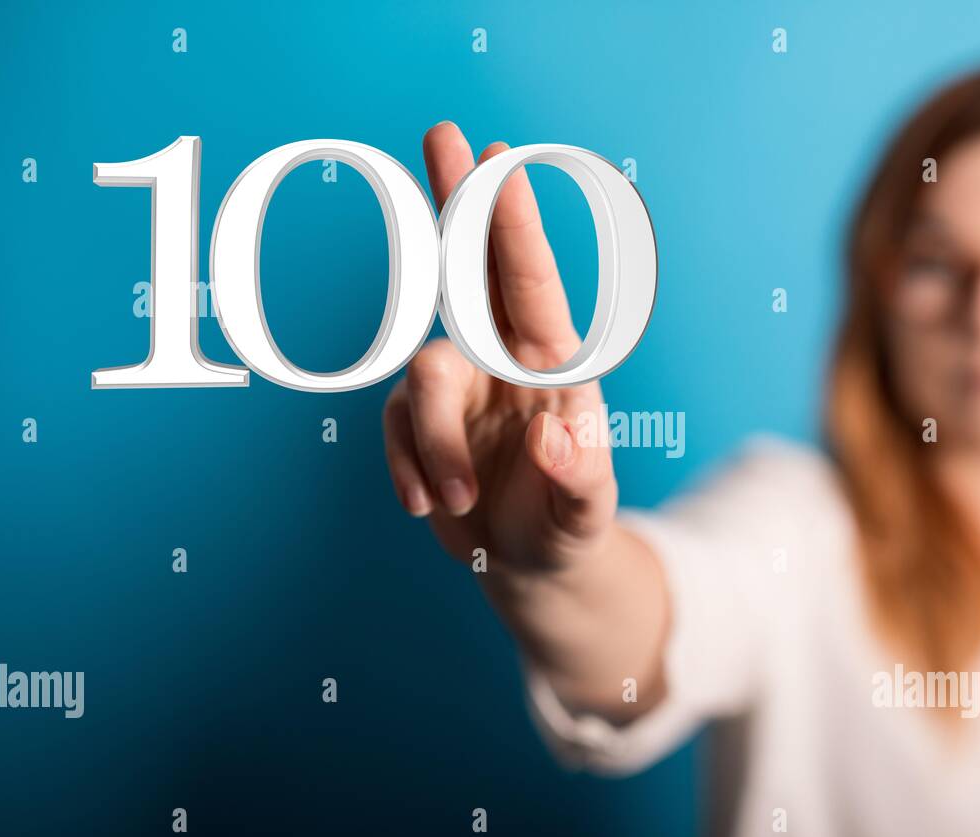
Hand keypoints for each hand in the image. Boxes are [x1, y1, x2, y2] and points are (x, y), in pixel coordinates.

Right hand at [382, 121, 617, 573]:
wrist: (526, 560)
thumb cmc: (566, 520)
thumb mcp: (586, 512)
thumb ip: (581, 478)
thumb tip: (555, 433)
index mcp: (553, 362)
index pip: (531, 283)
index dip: (512, 224)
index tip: (500, 161)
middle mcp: (500, 358)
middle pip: (471, 268)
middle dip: (458, 202)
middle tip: (444, 133)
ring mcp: (454, 384)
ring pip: (422, 381)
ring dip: (439, 446)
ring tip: (464, 502)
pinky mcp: (414, 420)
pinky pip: (394, 430)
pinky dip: (409, 470)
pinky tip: (432, 506)